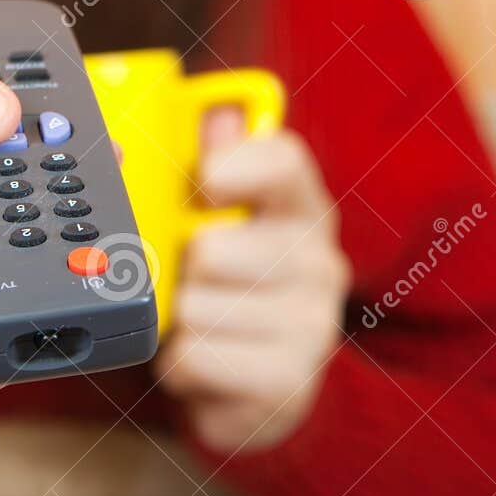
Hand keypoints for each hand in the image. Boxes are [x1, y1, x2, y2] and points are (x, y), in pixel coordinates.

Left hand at [156, 107, 350, 451]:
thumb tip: (213, 110)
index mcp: (301, 206)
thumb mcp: (217, 218)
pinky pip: (197, 358)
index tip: (201, 182)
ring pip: (195, 307)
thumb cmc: (230, 284)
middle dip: (178, 267)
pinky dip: (180, 364)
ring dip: (175, 321)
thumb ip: (209, 158)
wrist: (259, 385)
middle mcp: (320, 262)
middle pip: (213, 247)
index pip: (283, 159)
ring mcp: (313, 326)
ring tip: (194, 322)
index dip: (232, 162)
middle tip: (186, 277)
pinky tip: (200, 359)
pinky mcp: (290, 382)